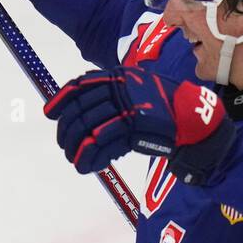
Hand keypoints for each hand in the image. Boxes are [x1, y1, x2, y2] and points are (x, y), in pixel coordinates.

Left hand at [44, 67, 240, 183]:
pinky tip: (87, 166)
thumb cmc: (164, 108)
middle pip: (79, 111)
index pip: (80, 85)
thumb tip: (83, 114)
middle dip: (68, 131)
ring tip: (75, 159)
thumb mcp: (137, 92)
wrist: (193, 117)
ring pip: (87, 128)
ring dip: (76, 148)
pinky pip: (102, 142)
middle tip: (66, 146)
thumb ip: (112, 97)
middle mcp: (119, 87)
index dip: (61, 101)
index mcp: (118, 76)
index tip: (50, 114)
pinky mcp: (133, 124)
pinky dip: (90, 157)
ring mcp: (126, 105)